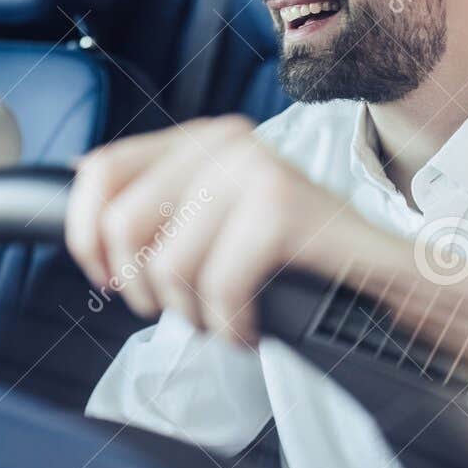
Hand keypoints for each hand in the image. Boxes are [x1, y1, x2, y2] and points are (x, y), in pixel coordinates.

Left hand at [65, 116, 376, 343]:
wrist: (389, 283)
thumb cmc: (300, 262)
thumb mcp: (217, 222)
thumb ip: (159, 203)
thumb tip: (77, 181)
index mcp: (200, 140)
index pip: (100, 171)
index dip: (84, 234)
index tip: (104, 278)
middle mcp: (223, 141)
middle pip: (124, 222)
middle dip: (141, 286)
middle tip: (180, 310)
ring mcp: (254, 169)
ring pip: (169, 264)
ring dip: (194, 315)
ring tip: (229, 318)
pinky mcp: (281, 207)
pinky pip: (217, 286)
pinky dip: (232, 326)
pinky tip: (254, 327)